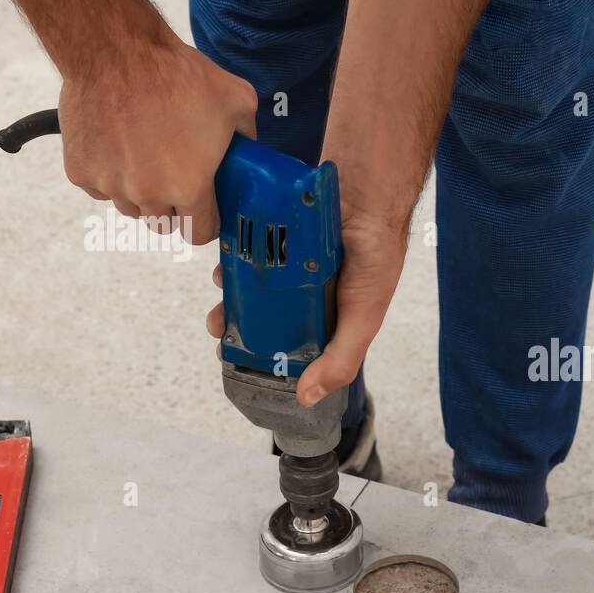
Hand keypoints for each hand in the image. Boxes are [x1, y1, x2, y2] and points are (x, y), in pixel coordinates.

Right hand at [59, 35, 256, 243]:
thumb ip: (248, 136)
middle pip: (163, 223)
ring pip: (130, 207)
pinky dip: (108, 174)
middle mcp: (148, 195)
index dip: (205, 221)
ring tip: (145, 154)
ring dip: (139, 192)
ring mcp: (110, 186)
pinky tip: (118, 143)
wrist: (115, 49)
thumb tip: (251, 151)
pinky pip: (100, 188)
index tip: (204, 207)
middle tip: (174, 174)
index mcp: (189, 188)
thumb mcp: (236, 102)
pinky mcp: (80, 172)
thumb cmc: (176, 74)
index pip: (199, 233)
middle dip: (172, 206)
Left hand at [206, 213, 406, 406]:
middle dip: (238, 321)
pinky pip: (247, 247)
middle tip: (218, 325)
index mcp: (329, 315)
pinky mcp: (277, 232)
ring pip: (252, 281)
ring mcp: (291, 260)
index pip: (291, 341)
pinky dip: (234, 256)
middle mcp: (308, 289)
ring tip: (219, 291)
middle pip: (264, 312)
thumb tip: (306, 399)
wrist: (367, 193)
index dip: (263, 352)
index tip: (236, 358)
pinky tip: (224, 262)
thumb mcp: (363, 316)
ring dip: (232, 290)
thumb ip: (339, 359)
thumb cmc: (376, 256)